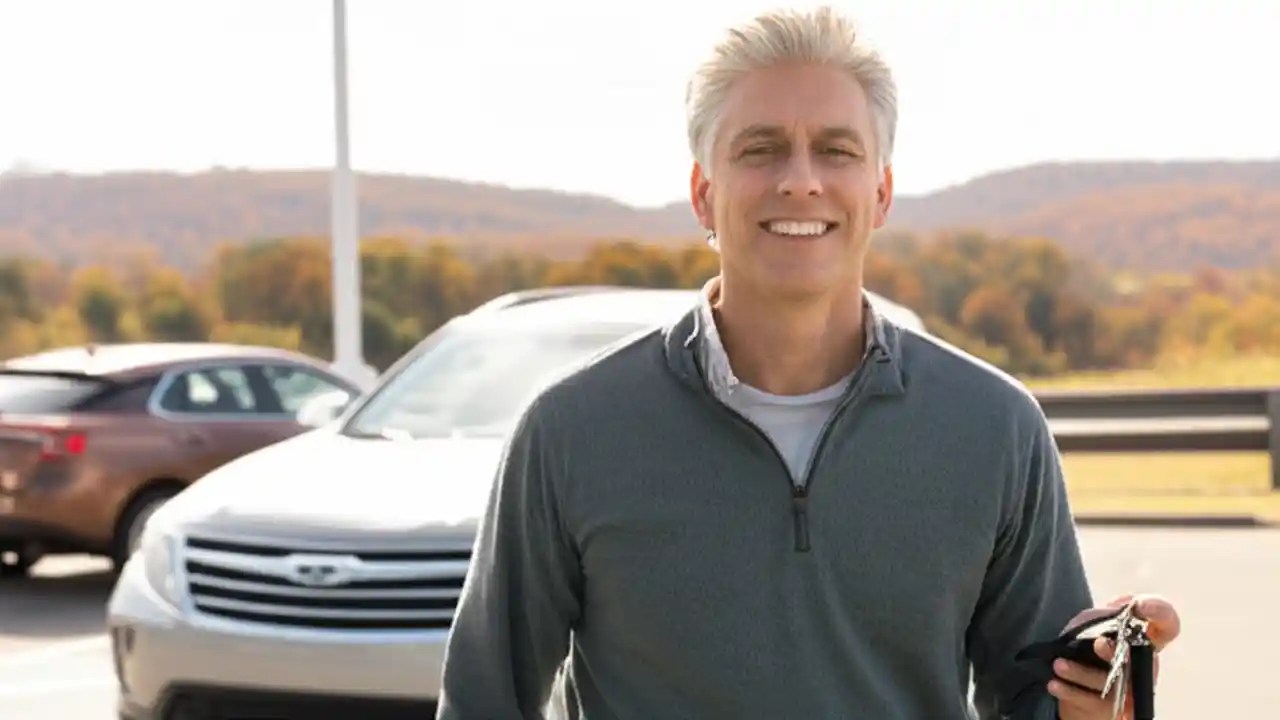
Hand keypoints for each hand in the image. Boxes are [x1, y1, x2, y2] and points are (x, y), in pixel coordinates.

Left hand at [1048, 594, 1180, 718]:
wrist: (1072, 690)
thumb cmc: (1085, 651)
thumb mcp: (1090, 625)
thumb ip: (1103, 615)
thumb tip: (1121, 606)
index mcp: (1144, 641)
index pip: (1167, 624)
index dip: (1160, 612)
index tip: (1140, 605)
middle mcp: (1144, 666)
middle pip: (1141, 660)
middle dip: (1117, 651)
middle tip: (1099, 643)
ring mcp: (1130, 690)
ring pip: (1111, 683)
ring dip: (1081, 672)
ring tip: (1059, 665)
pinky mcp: (1113, 711)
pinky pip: (1094, 702)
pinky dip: (1071, 692)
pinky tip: (1054, 684)